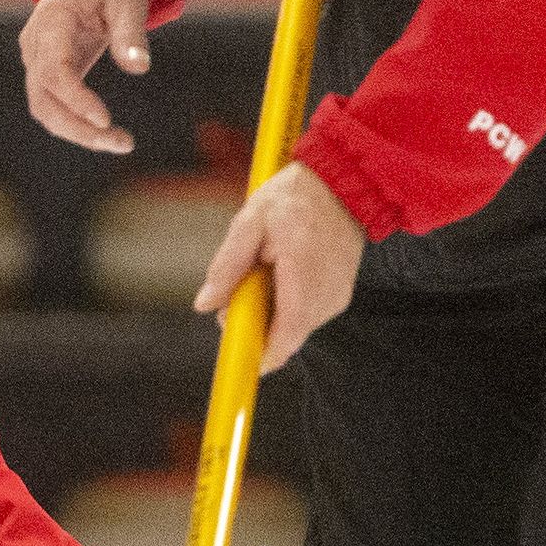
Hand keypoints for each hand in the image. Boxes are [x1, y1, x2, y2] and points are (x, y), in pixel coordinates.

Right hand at [20, 0, 152, 154]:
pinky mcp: (44, 71)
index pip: (53, 69)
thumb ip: (131, 30)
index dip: (75, 98)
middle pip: (43, 99)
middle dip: (79, 128)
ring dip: (77, 132)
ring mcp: (35, 58)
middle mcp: (35, 43)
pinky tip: (105, 132)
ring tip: (120, 143)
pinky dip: (75, 123)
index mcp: (51, 20)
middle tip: (123, 143)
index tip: (105, 120)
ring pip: (43, 108)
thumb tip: (139, 67)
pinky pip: (52, 104)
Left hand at [195, 161, 366, 370]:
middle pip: (287, 334)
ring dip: (271, 315)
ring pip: (296, 327)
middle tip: (239, 295)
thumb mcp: (249, 222)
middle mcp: (326, 292)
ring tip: (262, 275)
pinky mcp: (339, 295)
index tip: (240, 362)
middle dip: (257, 327)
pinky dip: (287, 306)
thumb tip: (205, 304)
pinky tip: (280, 277)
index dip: (263, 355)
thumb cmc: (293, 198)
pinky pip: (307, 315)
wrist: (340, 183)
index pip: (287, 333)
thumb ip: (227, 265)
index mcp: (303, 274)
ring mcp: (337, 296)